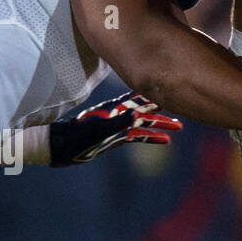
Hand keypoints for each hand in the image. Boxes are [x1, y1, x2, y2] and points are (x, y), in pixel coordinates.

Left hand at [49, 94, 180, 165]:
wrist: (58, 147)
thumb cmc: (74, 138)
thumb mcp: (96, 131)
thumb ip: (116, 123)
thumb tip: (136, 116)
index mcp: (113, 109)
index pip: (138, 100)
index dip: (155, 97)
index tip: (172, 93)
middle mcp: (117, 114)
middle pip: (145, 110)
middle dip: (164, 112)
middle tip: (183, 114)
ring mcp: (117, 125)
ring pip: (144, 123)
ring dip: (161, 124)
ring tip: (178, 126)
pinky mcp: (116, 137)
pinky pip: (139, 136)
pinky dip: (152, 137)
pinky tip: (165, 141)